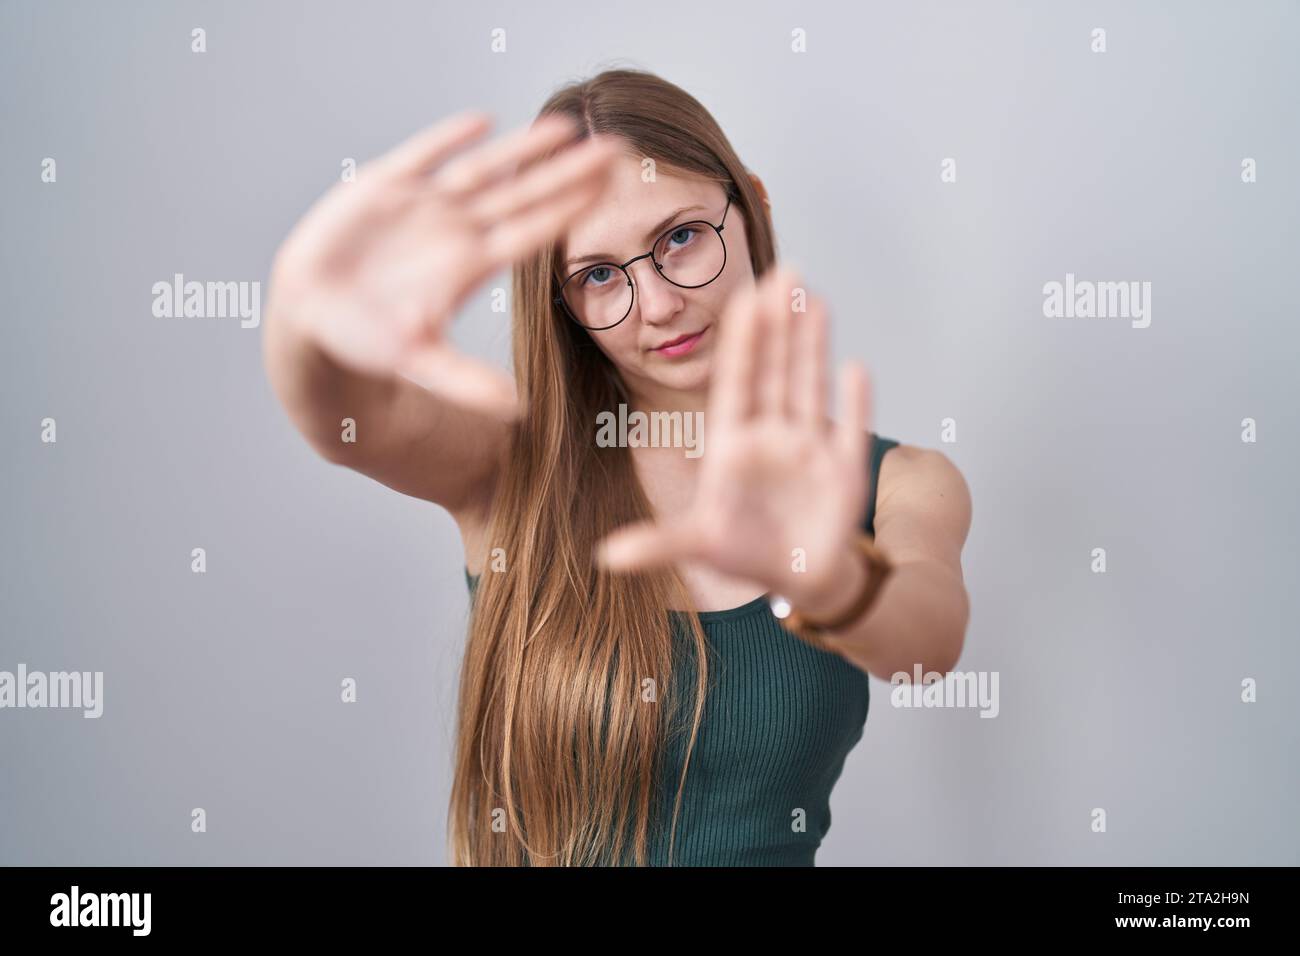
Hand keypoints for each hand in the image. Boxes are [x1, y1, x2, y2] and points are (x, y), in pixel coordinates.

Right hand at [265, 111, 620, 418]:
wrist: (311, 317)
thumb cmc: (367, 342)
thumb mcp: (418, 361)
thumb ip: (465, 380)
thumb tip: (517, 411)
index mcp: (470, 265)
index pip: (533, 230)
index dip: (570, 209)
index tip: (612, 188)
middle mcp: (456, 230)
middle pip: (524, 192)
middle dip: (569, 170)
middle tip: (619, 149)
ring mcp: (423, 205)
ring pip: (484, 167)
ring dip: (523, 147)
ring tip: (568, 125)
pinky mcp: (382, 186)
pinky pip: (422, 156)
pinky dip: (447, 139)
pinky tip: (481, 121)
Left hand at [595, 266, 875, 612]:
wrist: (799, 578)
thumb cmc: (745, 553)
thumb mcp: (699, 545)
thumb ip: (658, 545)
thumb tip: (605, 557)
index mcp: (733, 445)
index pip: (737, 381)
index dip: (742, 340)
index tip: (745, 295)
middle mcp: (771, 436)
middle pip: (775, 370)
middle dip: (779, 323)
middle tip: (784, 270)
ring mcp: (809, 449)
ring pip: (810, 386)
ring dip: (814, 344)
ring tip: (815, 298)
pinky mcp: (844, 471)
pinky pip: (850, 431)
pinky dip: (855, 405)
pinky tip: (855, 369)